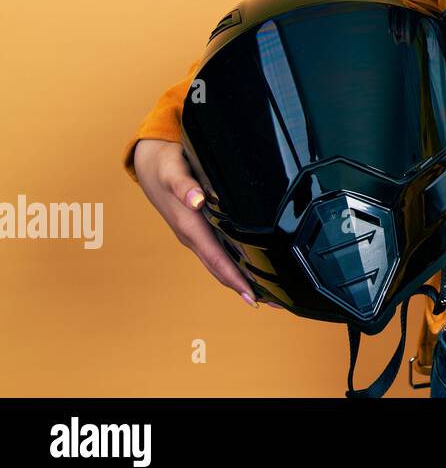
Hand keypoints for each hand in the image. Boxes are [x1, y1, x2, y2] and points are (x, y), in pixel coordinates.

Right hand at [132, 139, 282, 309]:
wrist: (149, 163)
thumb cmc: (164, 165)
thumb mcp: (173, 170)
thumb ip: (184, 185)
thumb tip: (196, 200)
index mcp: (189, 225)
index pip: (217, 258)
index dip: (235, 278)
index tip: (253, 296)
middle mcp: (192, 236)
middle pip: (221, 269)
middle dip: (244, 287)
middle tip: (275, 303)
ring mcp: (196, 235)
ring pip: (221, 263)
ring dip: (241, 280)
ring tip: (269, 294)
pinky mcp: (199, 229)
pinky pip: (219, 252)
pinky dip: (235, 266)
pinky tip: (250, 270)